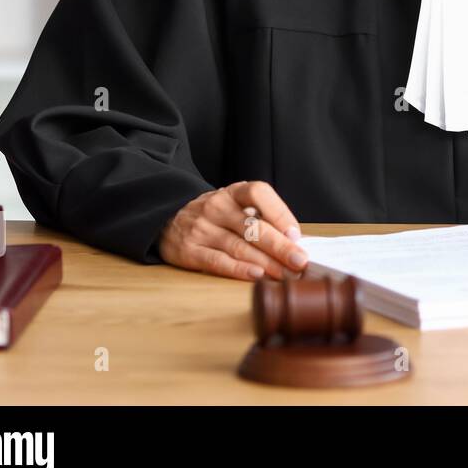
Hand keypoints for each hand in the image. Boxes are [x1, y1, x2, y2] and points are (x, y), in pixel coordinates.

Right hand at [158, 181, 308, 280]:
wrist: (168, 220)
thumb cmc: (216, 216)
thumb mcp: (236, 206)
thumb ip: (262, 218)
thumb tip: (294, 241)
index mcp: (233, 192)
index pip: (259, 193)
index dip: (279, 213)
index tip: (295, 234)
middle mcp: (217, 206)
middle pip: (253, 227)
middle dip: (280, 246)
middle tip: (299, 261)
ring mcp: (201, 227)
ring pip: (239, 246)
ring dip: (266, 263)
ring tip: (285, 274)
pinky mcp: (189, 249)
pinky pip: (218, 260)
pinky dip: (239, 269)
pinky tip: (256, 275)